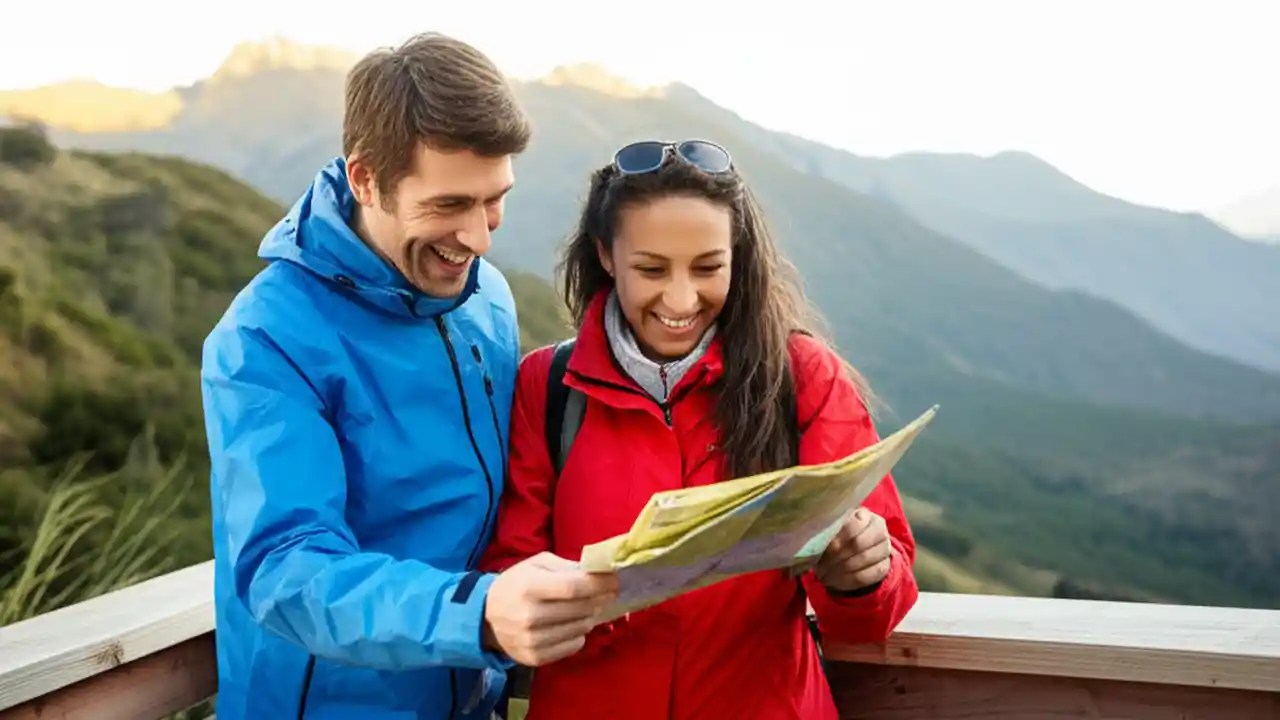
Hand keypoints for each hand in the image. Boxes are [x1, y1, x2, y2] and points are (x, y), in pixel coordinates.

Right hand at [482, 552, 619, 665]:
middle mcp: (530, 615)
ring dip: (590, 617)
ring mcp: (531, 640)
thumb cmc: (517, 584)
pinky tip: (571, 625)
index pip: (574, 587)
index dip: (599, 584)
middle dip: (600, 600)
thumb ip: (567, 566)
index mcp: (530, 587)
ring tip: (585, 609)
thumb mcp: (537, 564)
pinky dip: (578, 635)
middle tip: (607, 594)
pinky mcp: (534, 657)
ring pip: (580, 629)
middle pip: (580, 609)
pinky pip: (572, 646)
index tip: (616, 580)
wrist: (486, 617)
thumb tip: (599, 572)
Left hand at [814, 507, 891, 592]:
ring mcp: (885, 549)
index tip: (822, 547)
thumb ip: (825, 529)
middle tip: (819, 565)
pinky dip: (846, 581)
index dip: (838, 537)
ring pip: (863, 561)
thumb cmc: (837, 534)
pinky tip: (832, 581)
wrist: (854, 549)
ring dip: (839, 570)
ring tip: (822, 575)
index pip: (855, 523)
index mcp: (865, 514)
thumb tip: (807, 536)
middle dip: (836, 556)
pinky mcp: (884, 567)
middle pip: (858, 544)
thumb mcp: (831, 527)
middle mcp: (880, 529)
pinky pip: (866, 576)